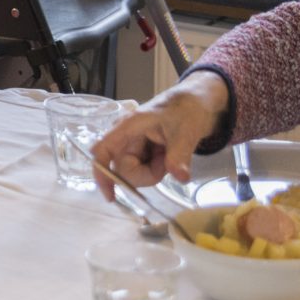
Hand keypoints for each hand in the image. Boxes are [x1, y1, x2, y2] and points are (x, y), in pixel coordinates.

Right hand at [85, 72, 227, 199]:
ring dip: (153, 171)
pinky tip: (166, 155)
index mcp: (128, 127)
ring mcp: (133, 146)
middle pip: (124, 170)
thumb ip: (180, 155)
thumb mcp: (186, 130)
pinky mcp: (141, 152)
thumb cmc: (186, 108)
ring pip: (134, 174)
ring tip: (169, 153)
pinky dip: (156, 169)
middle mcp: (125, 138)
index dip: (102, 174)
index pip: (103, 152)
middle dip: (147, 173)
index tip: (111, 196)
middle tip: (167, 160)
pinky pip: (143, 171)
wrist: (197, 102)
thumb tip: (180, 177)